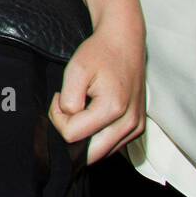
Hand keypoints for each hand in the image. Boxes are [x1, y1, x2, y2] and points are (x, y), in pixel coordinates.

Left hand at [50, 16, 145, 164]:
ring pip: (101, 152)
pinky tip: (94, 114)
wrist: (123, 43)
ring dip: (86, 136)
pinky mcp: (137, 128)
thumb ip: (69, 101)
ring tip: (83, 107)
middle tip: (69, 107)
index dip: (58, 118)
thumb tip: (68, 121)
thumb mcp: (75, 70)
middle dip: (72, 134)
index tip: (60, 97)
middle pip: (90, 154)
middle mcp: (130, 124)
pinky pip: (112, 145)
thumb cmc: (99, 54)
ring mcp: (136, 128)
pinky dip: (97, 135)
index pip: (72, 135)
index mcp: (114, 109)